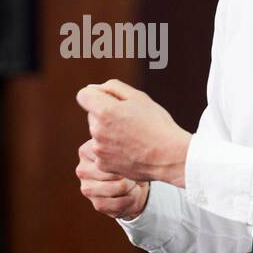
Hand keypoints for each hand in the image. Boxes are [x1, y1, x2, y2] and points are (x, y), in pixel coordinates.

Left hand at [75, 79, 191, 185]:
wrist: (169, 157)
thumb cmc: (157, 124)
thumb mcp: (139, 97)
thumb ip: (113, 87)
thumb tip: (95, 88)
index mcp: (104, 110)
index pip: (84, 95)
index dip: (96, 95)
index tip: (110, 100)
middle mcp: (97, 130)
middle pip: (92, 115)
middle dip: (105, 114)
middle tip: (130, 121)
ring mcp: (99, 149)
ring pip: (98, 134)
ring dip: (109, 133)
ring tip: (133, 137)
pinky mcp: (103, 164)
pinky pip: (103, 151)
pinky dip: (112, 150)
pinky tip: (131, 150)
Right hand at [75, 138, 149, 218]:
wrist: (133, 182)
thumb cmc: (128, 158)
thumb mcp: (124, 145)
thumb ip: (121, 140)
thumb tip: (125, 140)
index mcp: (85, 151)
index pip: (108, 154)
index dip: (126, 156)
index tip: (132, 155)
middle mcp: (82, 170)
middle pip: (115, 170)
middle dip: (131, 172)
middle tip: (135, 170)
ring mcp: (87, 189)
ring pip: (120, 187)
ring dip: (133, 185)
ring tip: (134, 181)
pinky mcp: (97, 204)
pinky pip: (121, 202)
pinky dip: (133, 198)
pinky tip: (133, 192)